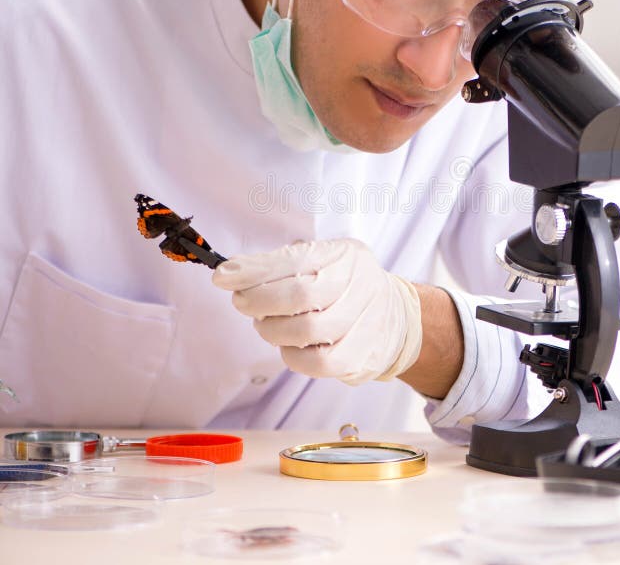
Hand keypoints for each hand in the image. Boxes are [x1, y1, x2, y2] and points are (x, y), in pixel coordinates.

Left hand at [212, 239, 421, 384]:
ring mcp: (364, 320)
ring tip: (269, 324)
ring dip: (273, 330)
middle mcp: (359, 283)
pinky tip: (289, 347)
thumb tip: (228, 274)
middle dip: (260, 301)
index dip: (255, 270)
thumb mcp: (319, 261)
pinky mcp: (362, 355)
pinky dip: (294, 357)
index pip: (296, 259)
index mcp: (345, 255)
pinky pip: (319, 363)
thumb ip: (276, 265)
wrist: (396, 317)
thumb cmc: (345, 286)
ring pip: (306, 331)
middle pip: (300, 295)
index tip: (223, 278)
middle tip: (244, 302)